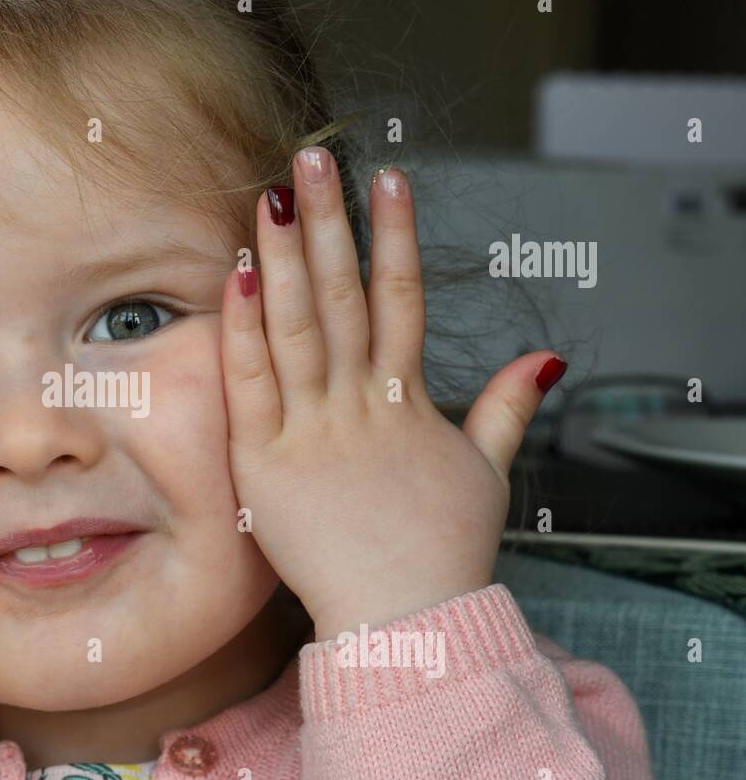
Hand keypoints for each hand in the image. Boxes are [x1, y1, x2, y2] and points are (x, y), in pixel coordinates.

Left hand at [220, 149, 564, 639]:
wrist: (405, 622)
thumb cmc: (441, 552)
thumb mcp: (486, 473)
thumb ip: (505, 408)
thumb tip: (543, 360)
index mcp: (409, 403)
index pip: (402, 299)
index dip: (395, 236)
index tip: (390, 179)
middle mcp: (359, 406)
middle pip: (344, 296)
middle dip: (329, 222)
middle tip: (314, 158)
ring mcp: (309, 431)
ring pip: (296, 328)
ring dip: (283, 258)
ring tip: (273, 195)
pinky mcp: (262, 464)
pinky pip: (250, 385)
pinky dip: (242, 331)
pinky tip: (235, 277)